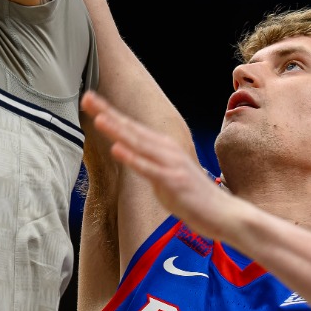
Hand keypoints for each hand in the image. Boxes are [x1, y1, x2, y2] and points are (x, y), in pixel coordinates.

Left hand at [82, 90, 243, 243]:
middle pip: (131, 129)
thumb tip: (130, 156)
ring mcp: (170, 165)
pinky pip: (149, 169)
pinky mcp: (173, 182)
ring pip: (139, 144)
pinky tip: (117, 149)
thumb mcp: (166, 175)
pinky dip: (133, 159)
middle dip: (108, 112)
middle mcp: (166, 150)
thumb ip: (148, 163)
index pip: (131, 127)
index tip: (90, 100)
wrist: (223, 213)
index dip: (110, 112)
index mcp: (163, 148)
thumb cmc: (193, 197)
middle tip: (87, 97)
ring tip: (99, 117)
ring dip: (118, 130)